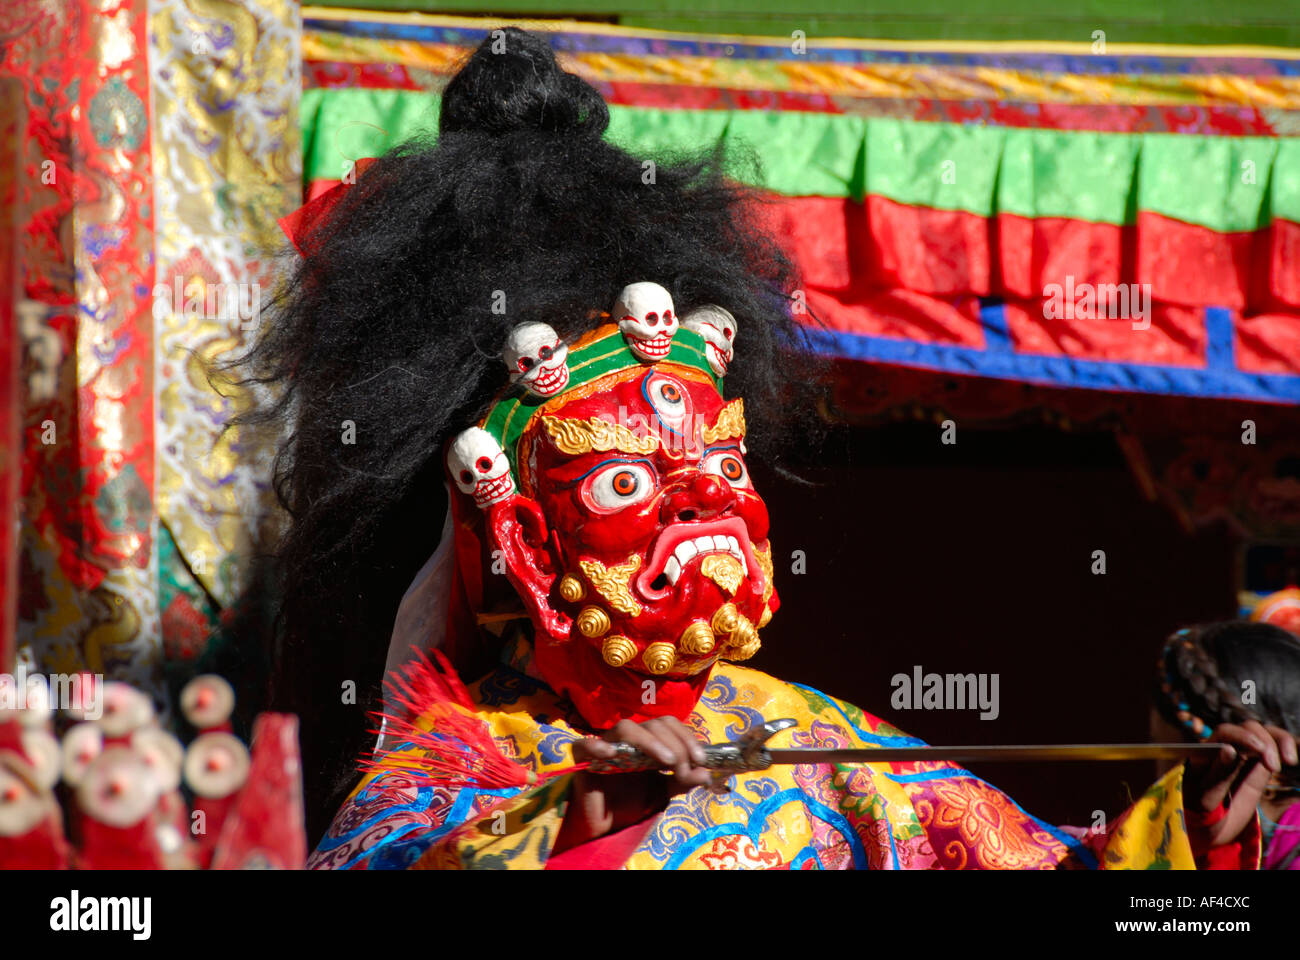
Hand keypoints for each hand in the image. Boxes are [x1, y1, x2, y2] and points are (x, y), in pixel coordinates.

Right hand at [556, 717, 710, 849]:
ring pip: (626, 728)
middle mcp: (628, 739)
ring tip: (666, 761)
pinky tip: (610, 753)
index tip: (701, 760)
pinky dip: (596, 745)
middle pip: (653, 724)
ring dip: (650, 741)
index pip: (668, 724)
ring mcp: (605, 745)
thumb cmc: (633, 805)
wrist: (606, 828)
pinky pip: (584, 744)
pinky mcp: (582, 759)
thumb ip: (682, 780)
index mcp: (648, 742)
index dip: (687, 738)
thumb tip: (704, 774)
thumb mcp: (664, 792)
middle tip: (683, 770)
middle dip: (675, 745)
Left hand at [1184, 720, 1298, 845]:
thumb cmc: (1200, 813)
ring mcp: (1242, 753)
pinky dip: (1284, 746)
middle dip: (1263, 742)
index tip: (1257, 749)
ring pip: (1262, 733)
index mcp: (1204, 753)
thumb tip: (1230, 750)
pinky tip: (1290, 759)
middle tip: (1273, 766)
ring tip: (1288, 761)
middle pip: (1246, 730)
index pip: (1224, 733)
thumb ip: (1218, 776)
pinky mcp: (1259, 763)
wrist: (1211, 827)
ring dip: (1278, 741)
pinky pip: (1273, 746)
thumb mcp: (1205, 799)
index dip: (1241, 737)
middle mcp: (1223, 747)